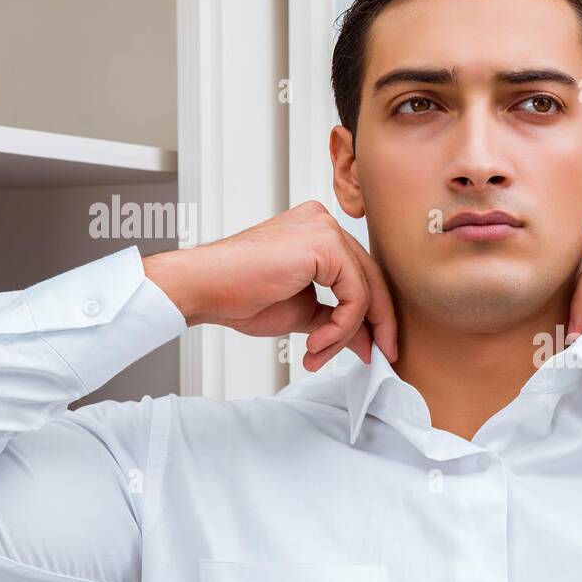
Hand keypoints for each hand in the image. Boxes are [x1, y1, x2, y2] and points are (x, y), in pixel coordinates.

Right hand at [142, 200, 397, 372]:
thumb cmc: (240, 295)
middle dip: (377, 326)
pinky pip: (354, 295)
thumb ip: (338, 322)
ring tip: (318, 354)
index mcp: (319, 235)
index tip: (375, 348)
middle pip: (371, 280)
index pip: (361, 276)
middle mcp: (325, 224)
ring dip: (346, 334)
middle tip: (376, 357)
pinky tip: (316, 343)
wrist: (205, 289)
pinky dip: (341, 327)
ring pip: (364, 291)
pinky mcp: (325, 244)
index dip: (373, 316)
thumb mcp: (304, 313)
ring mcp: (326, 229)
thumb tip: (369, 343)